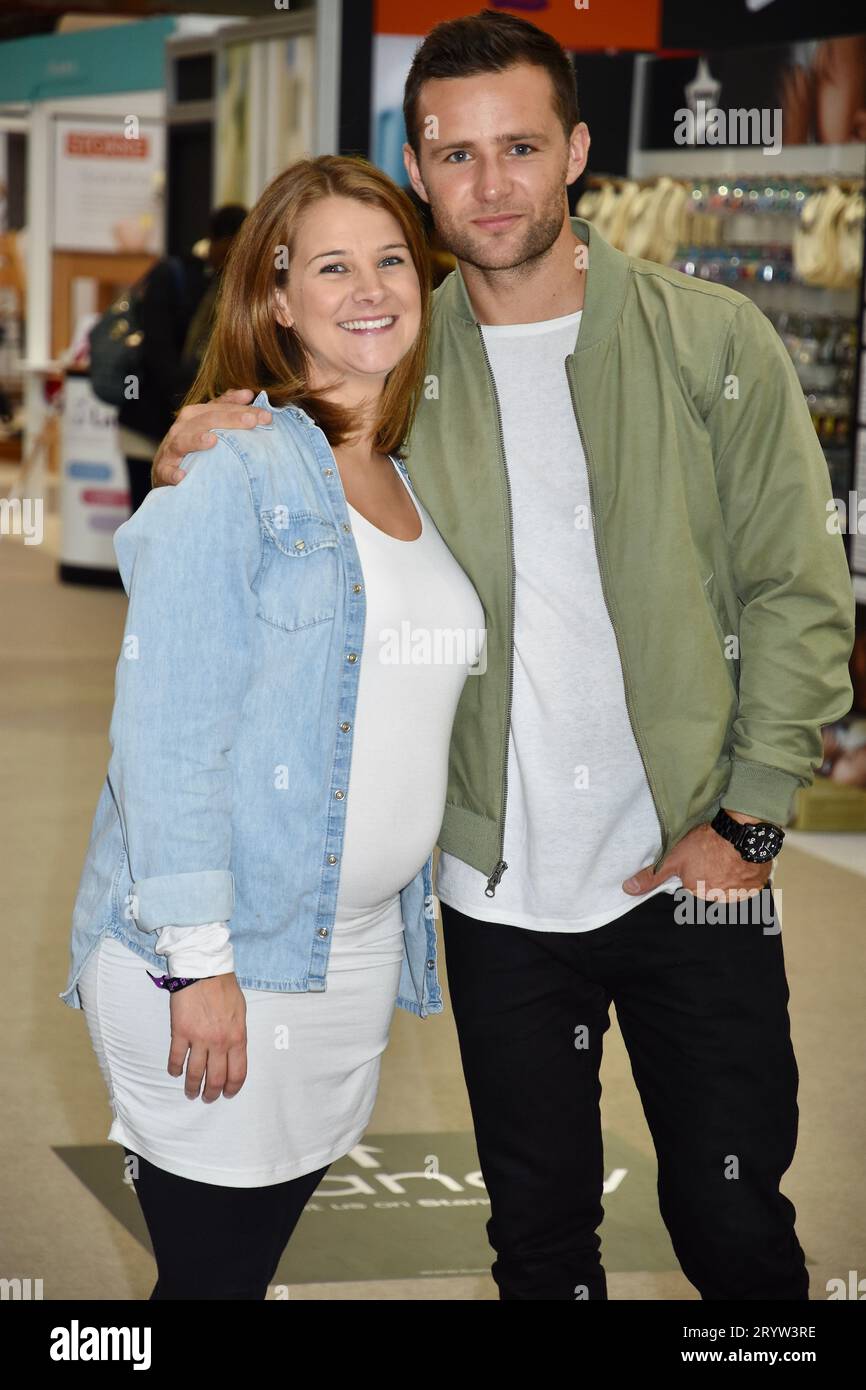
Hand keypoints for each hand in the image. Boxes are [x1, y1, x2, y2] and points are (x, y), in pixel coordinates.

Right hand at [151, 388, 271, 487]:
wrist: (164, 470)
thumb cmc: (192, 446)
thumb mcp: (208, 424)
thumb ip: (226, 409)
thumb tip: (249, 393)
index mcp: (196, 415)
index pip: (221, 408)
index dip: (243, 409)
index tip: (266, 415)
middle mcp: (183, 427)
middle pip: (206, 419)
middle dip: (230, 419)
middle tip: (252, 422)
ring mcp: (171, 448)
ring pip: (183, 441)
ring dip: (196, 440)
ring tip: (212, 441)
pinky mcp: (163, 469)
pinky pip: (167, 471)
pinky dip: (173, 473)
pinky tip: (182, 476)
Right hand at [167, 972, 247, 1100]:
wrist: (204, 971)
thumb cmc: (224, 988)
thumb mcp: (241, 1012)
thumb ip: (237, 1035)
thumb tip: (234, 1052)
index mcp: (237, 1038)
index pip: (237, 1073)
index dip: (232, 1088)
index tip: (227, 1093)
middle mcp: (219, 1042)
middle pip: (215, 1079)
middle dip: (211, 1093)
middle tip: (207, 1098)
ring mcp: (198, 1039)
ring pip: (194, 1073)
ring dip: (192, 1087)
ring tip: (190, 1093)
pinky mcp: (180, 1032)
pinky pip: (176, 1058)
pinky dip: (175, 1069)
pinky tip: (175, 1073)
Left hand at [622, 811, 772, 901]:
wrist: (742, 832)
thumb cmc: (706, 844)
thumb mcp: (673, 858)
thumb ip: (652, 876)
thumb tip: (628, 890)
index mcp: (699, 894)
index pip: (693, 886)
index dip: (695, 870)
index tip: (699, 858)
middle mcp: (720, 898)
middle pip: (712, 887)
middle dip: (712, 874)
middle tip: (713, 855)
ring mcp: (741, 893)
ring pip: (732, 885)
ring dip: (730, 874)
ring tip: (728, 855)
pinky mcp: (757, 884)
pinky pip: (750, 882)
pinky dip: (746, 872)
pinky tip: (742, 859)